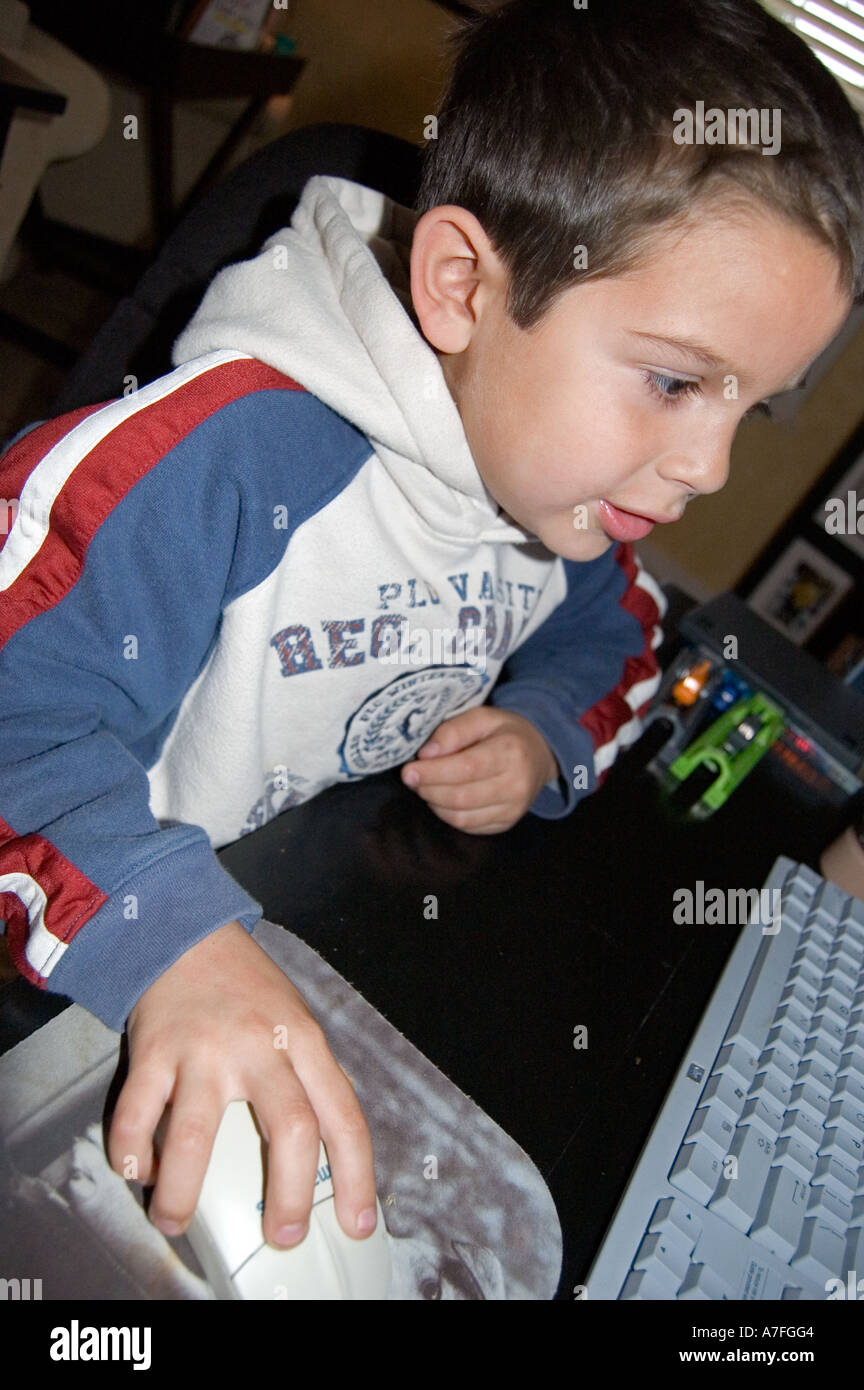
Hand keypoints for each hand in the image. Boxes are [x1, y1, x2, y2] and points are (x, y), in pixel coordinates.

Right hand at [107, 921, 376, 1249]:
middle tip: (282, 1235)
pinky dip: (130, 1155)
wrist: (187, 933)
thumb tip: (323, 1159)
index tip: (356, 1222)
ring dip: (182, 1193)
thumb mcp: (297, 1022)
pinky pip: (135, 1116)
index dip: (356, 1174)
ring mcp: (203, 1050)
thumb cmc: (248, 989)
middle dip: (288, 1197)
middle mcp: (260, 1046)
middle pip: (289, 1128)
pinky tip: (138, 1171)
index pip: (343, 1115)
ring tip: (176, 1221)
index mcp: (304, 1041)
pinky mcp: (153, 1051)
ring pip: (195, 1137)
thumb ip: (308, 1079)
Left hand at [400, 706, 558, 833]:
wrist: (539, 754)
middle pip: (461, 797)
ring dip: (435, 803)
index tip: (409, 771)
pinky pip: (468, 826)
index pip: (466, 768)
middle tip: (413, 778)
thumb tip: (426, 755)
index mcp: (511, 752)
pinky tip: (444, 798)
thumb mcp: (482, 716)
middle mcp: (517, 785)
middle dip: (428, 789)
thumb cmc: (505, 732)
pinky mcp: (506, 823)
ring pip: (461, 817)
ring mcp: (514, 809)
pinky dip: (448, 814)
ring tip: (428, 786)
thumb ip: (453, 730)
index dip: (433, 773)